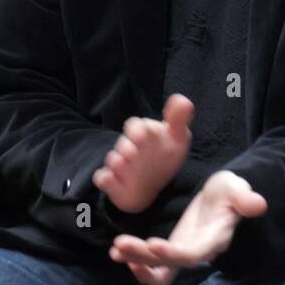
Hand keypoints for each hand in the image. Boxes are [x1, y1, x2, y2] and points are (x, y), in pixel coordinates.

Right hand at [93, 93, 192, 212]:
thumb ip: (179, 119)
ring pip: (113, 160)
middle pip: (122, 143)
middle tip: (132, 154)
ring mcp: (118, 164)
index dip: (136, 130)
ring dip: (118, 164)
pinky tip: (112, 180)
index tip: (142, 137)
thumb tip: (182, 99)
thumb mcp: (178, 138)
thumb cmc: (165, 156)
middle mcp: (128, 148)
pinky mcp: (111, 181)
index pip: (134, 125)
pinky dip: (106, 179)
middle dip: (126, 148)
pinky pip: (102, 178)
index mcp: (141, 133)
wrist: (154, 184)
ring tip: (127, 168)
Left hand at [108, 170, 266, 284]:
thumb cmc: (229, 190)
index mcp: (214, 239)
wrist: (222, 196)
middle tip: (121, 244)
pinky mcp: (172, 251)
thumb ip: (243, 197)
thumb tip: (259, 203)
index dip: (173, 253)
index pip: (193, 254)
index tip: (152, 244)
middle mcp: (197, 252)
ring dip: (136, 261)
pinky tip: (117, 250)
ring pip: (158, 269)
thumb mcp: (236, 188)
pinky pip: (153, 265)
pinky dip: (136, 260)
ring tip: (116, 248)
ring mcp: (183, 254)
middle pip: (169, 265)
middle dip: (144, 257)